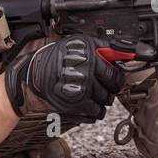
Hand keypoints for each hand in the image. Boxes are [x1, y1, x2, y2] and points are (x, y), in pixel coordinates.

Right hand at [4, 36, 124, 120]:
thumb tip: (124, 54)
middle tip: (105, 85)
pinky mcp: (76, 104)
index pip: (116, 64)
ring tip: (92, 94)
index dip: (122, 69)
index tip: (126, 70)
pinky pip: (97, 112)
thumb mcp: (77, 46)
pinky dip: (94, 111)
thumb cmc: (54, 61)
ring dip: (103, 99)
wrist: (30, 78)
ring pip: (107, 99)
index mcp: (88, 51)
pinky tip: (87, 104)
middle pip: (115, 83)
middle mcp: (86, 68)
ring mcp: (82, 87)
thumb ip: (100, 49)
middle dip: (112, 86)